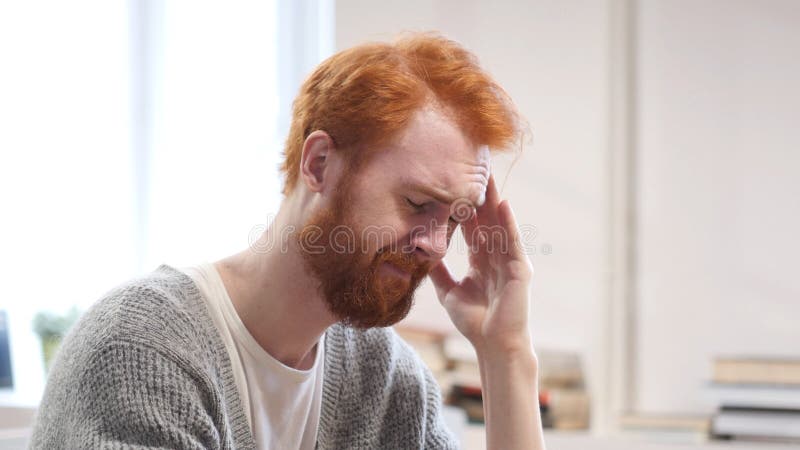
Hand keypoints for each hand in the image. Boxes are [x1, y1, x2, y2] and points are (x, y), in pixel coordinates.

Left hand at [428, 175, 533, 352]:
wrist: (493, 346)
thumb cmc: (475, 322)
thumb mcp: (448, 292)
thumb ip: (438, 272)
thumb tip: (419, 254)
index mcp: (482, 259)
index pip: (473, 225)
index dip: (465, 204)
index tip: (455, 181)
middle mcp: (497, 255)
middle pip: (487, 218)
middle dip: (480, 193)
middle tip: (474, 165)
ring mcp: (510, 260)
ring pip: (500, 224)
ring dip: (494, 199)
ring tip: (488, 174)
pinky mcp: (520, 269)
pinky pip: (513, 241)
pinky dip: (508, 222)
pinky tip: (503, 203)